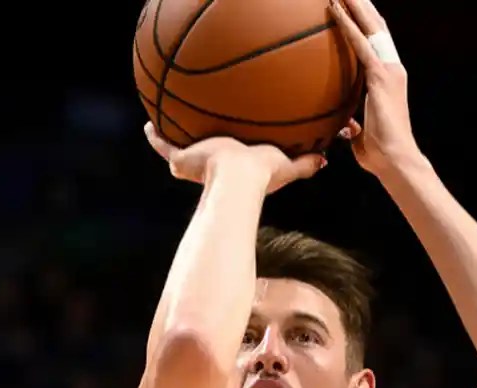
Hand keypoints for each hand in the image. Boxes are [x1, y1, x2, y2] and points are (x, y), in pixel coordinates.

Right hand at [144, 123, 326, 193]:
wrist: (238, 177)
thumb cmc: (261, 175)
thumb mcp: (285, 166)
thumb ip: (305, 164)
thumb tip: (327, 159)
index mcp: (232, 168)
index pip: (229, 160)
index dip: (229, 153)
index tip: (231, 144)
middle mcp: (209, 168)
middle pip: (202, 153)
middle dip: (200, 145)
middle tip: (201, 129)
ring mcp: (192, 163)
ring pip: (180, 149)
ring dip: (176, 137)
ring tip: (168, 122)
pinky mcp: (180, 160)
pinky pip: (163, 146)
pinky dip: (155, 137)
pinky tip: (149, 125)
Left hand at [327, 0, 422, 177]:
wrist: (395, 159)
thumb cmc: (379, 153)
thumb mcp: (361, 135)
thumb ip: (353, 125)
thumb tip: (344, 126)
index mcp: (388, 79)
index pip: (375, 43)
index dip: (365, 24)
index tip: (352, 7)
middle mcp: (392, 68)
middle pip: (376, 28)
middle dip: (362, 5)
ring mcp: (388, 70)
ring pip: (370, 28)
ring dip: (355, 5)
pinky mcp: (380, 76)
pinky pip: (359, 44)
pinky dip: (346, 25)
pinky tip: (334, 9)